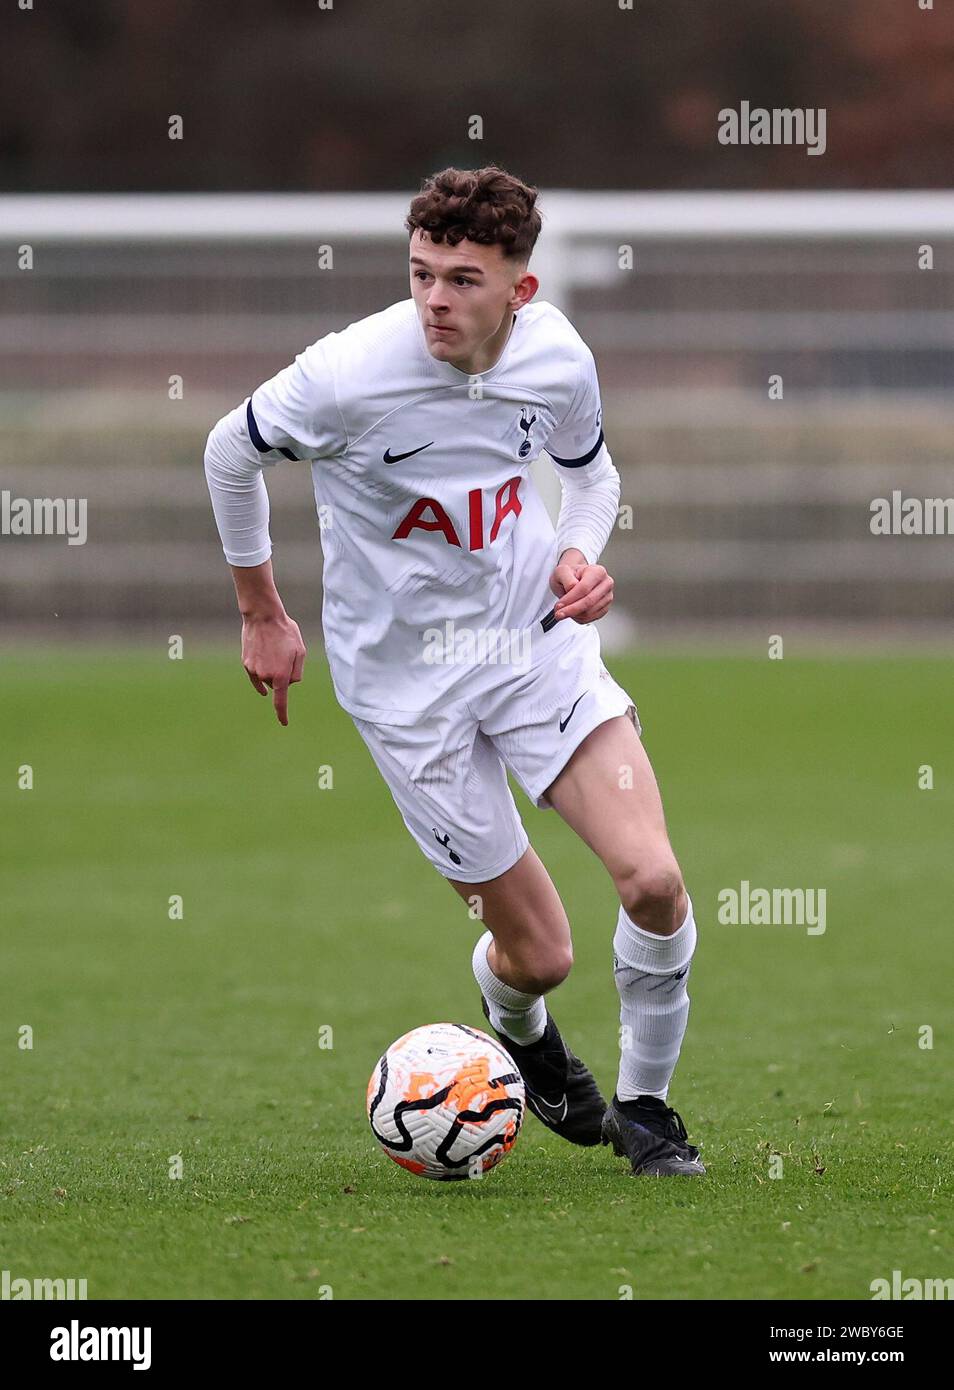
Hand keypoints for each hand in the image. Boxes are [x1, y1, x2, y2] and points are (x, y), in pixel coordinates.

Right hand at [241, 610, 305, 725]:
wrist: (263, 616)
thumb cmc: (285, 632)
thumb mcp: (300, 651)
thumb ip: (297, 672)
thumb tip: (289, 685)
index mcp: (282, 675)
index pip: (281, 701)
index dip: (282, 714)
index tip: (283, 722)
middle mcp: (266, 676)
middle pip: (278, 684)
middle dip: (283, 675)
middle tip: (285, 654)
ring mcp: (254, 670)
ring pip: (267, 678)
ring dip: (272, 670)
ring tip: (274, 649)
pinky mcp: (246, 663)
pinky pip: (256, 677)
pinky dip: (260, 679)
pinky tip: (263, 687)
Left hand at [549, 549, 614, 623]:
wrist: (575, 579)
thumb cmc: (570, 575)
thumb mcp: (562, 571)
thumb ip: (566, 578)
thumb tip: (572, 588)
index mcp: (598, 571)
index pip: (584, 588)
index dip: (570, 599)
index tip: (559, 605)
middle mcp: (606, 584)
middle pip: (589, 602)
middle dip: (571, 610)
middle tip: (559, 614)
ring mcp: (607, 597)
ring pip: (590, 612)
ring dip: (574, 614)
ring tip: (564, 610)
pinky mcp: (605, 608)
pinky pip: (591, 618)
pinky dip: (579, 618)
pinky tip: (572, 613)